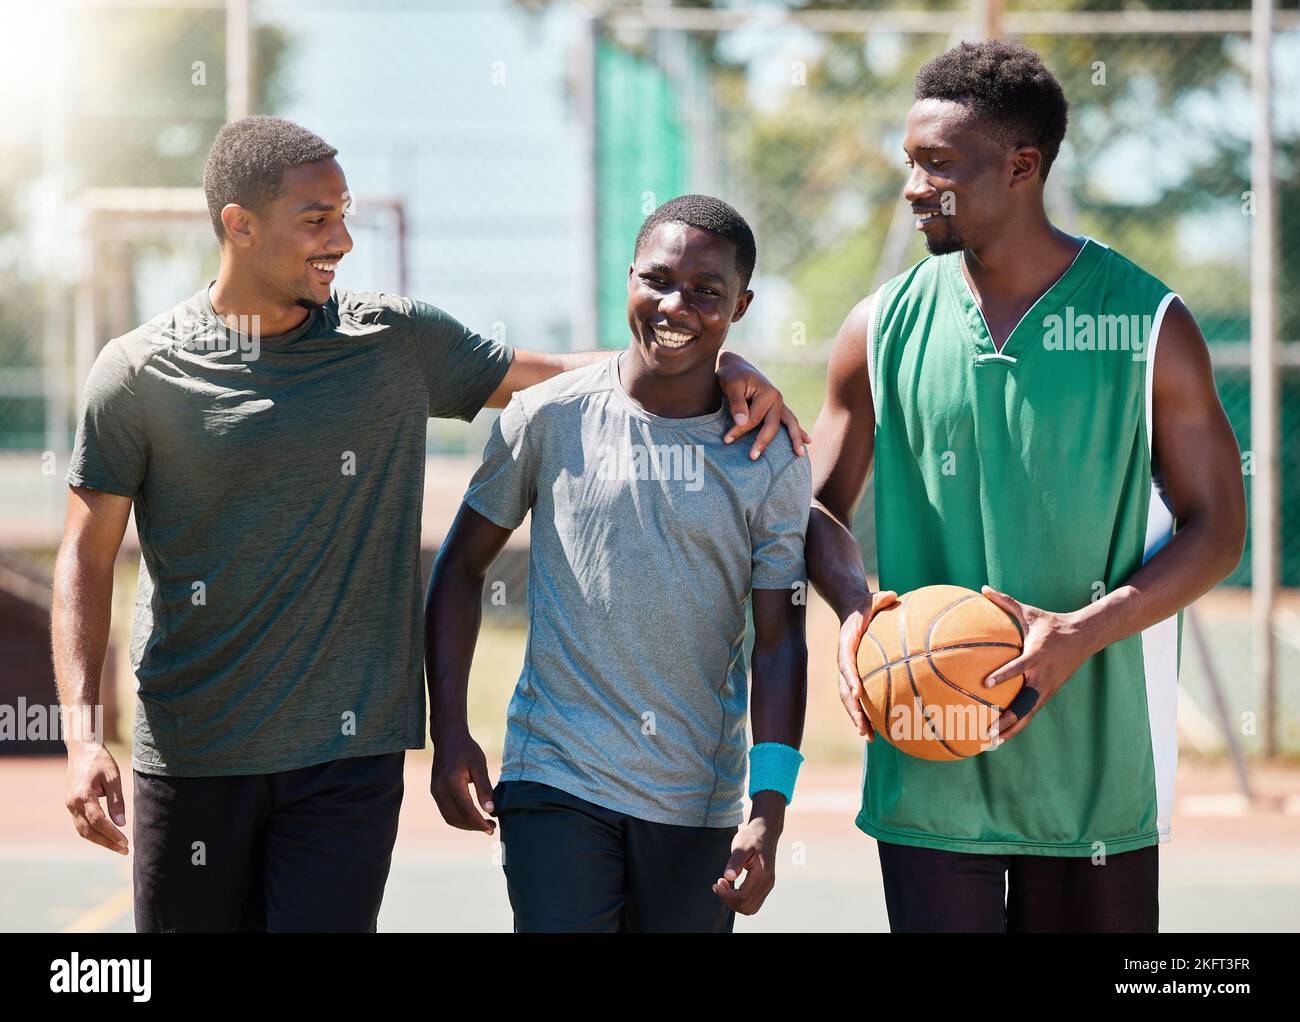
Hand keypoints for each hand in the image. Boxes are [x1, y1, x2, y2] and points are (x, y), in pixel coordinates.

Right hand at [65, 741, 127, 854]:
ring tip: (118, 847)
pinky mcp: (71, 805)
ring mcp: (70, 805)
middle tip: (124, 850)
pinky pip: (81, 824)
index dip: (112, 834)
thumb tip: (121, 823)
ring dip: (99, 841)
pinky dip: (93, 833)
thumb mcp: (113, 777)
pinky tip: (106, 836)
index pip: (98, 821)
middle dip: (107, 842)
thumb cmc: (99, 761)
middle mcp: (73, 803)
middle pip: (89, 831)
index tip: (125, 842)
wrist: (81, 749)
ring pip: (83, 830)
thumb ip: (116, 800)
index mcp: (83, 795)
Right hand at [430, 730, 495, 834]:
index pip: (466, 810)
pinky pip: (446, 812)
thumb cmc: (467, 750)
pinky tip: (472, 817)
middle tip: (490, 828)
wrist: (448, 738)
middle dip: (474, 827)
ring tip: (483, 824)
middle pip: (456, 818)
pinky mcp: (435, 792)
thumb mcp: (479, 765)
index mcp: (452, 782)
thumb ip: (485, 788)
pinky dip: (459, 818)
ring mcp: (435, 791)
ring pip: (450, 818)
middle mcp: (440, 789)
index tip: (491, 828)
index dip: (479, 823)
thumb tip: (490, 810)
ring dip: (466, 825)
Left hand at [712, 793, 784, 914]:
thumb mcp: (741, 846)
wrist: (766, 832)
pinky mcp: (765, 887)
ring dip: (734, 902)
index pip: (742, 896)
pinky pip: (753, 904)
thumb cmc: (751, 837)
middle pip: (745, 906)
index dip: (726, 895)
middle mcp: (767, 884)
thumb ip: (735, 862)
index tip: (716, 884)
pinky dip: (740, 901)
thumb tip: (728, 877)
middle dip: (728, 898)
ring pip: (749, 909)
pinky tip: (732, 887)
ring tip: (725, 884)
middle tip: (719, 882)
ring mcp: (768, 886)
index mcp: (762, 875)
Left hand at [715, 350, 810, 460]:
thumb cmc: (732, 375)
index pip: (754, 419)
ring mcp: (779, 404)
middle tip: (753, 457)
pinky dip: (797, 431)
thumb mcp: (732, 385)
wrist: (735, 366)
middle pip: (772, 425)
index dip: (740, 430)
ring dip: (795, 439)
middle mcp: (777, 399)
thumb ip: (737, 404)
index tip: (726, 440)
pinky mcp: (777, 408)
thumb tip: (742, 422)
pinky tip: (806, 441)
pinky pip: (789, 421)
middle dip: (763, 442)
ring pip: (789, 424)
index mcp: (768, 393)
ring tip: (800, 454)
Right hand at [836, 590, 898, 739]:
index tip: (857, 692)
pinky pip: (859, 697)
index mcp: (847, 644)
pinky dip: (865, 713)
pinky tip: (878, 729)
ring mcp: (848, 671)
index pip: (846, 663)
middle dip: (852, 710)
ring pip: (849, 699)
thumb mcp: (871, 598)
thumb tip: (892, 595)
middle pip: (844, 690)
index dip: (850, 678)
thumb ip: (880, 598)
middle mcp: (844, 661)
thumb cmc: (865, 605)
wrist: (851, 609)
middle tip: (863, 727)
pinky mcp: (855, 676)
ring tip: (869, 737)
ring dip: (857, 718)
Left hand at [980, 586, 1092, 743]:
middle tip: (988, 729)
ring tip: (991, 743)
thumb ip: (1005, 602)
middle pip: (1024, 701)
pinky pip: (1032, 712)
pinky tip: (1003, 737)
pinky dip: (1019, 725)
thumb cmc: (1052, 624)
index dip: (1004, 675)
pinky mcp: (1049, 693)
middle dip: (1007, 717)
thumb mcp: (1030, 612)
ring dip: (1011, 728)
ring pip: (1028, 713)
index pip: (1019, 666)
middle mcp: (1043, 675)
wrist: (1085, 637)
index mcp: (1037, 654)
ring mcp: (1048, 687)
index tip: (988, 683)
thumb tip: (983, 588)